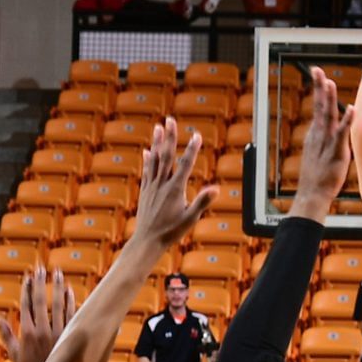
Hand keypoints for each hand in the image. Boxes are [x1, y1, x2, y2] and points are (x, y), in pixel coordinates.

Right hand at [0, 266, 75, 361]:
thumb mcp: (14, 355)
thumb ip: (6, 335)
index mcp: (26, 333)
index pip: (26, 305)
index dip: (27, 289)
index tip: (28, 275)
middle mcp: (42, 330)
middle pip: (41, 301)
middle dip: (40, 282)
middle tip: (41, 267)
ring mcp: (57, 332)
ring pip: (58, 304)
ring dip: (57, 287)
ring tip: (57, 272)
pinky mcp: (70, 336)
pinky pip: (71, 314)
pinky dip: (71, 301)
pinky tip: (70, 290)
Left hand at [130, 118, 217, 249]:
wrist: (147, 241)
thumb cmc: (170, 232)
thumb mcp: (190, 219)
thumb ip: (202, 202)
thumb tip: (216, 189)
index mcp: (175, 189)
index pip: (185, 164)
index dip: (192, 149)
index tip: (197, 135)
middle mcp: (162, 184)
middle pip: (166, 155)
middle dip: (169, 136)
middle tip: (170, 120)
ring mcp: (152, 186)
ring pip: (155, 160)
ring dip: (157, 142)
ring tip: (158, 128)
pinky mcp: (145, 191)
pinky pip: (147, 171)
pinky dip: (148, 160)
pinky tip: (148, 151)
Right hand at [290, 66, 353, 220]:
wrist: (312, 195)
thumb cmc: (318, 178)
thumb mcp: (320, 155)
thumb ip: (326, 143)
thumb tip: (332, 135)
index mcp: (315, 135)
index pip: (317, 108)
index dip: (318, 91)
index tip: (319, 75)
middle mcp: (319, 135)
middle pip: (319, 107)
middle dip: (318, 88)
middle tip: (317, 70)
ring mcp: (326, 143)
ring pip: (328, 116)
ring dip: (329, 99)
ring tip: (330, 82)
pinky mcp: (336, 152)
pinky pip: (342, 134)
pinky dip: (346, 120)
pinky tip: (351, 108)